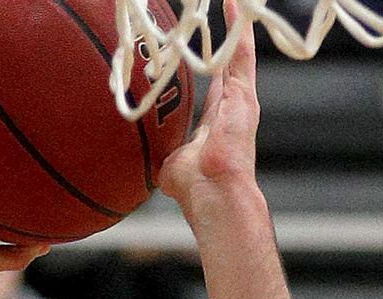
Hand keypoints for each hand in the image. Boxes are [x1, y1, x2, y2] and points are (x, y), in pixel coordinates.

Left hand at [157, 0, 261, 219]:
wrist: (213, 196)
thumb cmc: (194, 188)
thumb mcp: (170, 163)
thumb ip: (161, 153)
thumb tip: (139, 156)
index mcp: (217, 122)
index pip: (216, 85)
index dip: (211, 65)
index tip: (202, 47)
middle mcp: (233, 108)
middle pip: (230, 65)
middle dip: (228, 39)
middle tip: (227, 11)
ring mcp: (241, 101)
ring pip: (239, 54)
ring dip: (237, 27)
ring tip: (235, 2)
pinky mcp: (243, 97)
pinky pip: (242, 55)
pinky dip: (240, 30)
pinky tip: (236, 7)